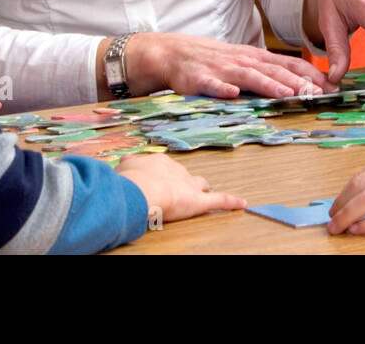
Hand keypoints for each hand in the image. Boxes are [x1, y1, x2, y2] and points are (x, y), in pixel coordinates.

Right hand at [116, 153, 245, 221]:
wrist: (141, 188)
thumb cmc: (129, 180)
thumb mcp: (123, 169)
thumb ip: (126, 166)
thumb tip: (123, 161)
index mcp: (158, 162)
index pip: (163, 167)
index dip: (162, 174)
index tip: (158, 178)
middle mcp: (176, 170)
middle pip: (184, 174)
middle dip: (183, 180)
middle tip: (180, 188)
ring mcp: (189, 184)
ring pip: (200, 184)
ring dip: (202, 188)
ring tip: (206, 191)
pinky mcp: (200, 201)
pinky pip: (220, 200)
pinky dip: (231, 202)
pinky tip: (242, 203)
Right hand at [126, 32, 334, 98]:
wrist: (175, 53)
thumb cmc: (215, 60)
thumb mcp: (246, 61)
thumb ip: (271, 72)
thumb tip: (302, 84)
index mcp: (257, 57)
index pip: (291, 63)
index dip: (312, 74)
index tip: (332, 86)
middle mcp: (244, 61)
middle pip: (275, 71)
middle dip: (298, 83)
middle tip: (319, 95)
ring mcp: (223, 69)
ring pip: (249, 77)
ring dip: (268, 86)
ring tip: (286, 95)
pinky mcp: (201, 79)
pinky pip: (212, 85)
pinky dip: (222, 89)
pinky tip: (231, 94)